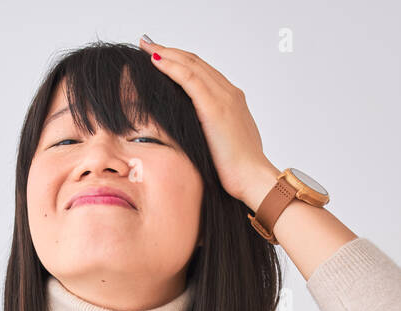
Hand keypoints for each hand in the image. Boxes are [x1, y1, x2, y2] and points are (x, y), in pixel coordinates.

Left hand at [138, 34, 279, 207]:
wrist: (253, 179)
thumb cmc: (237, 171)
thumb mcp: (220, 144)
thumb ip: (207, 131)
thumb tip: (190, 133)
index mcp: (232, 100)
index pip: (202, 72)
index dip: (180, 60)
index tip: (160, 55)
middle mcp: (229, 93)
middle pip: (195, 62)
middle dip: (170, 50)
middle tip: (148, 42)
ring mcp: (224, 98)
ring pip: (191, 65)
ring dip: (167, 52)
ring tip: (147, 45)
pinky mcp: (215, 108)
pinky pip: (190, 79)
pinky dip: (172, 66)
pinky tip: (156, 60)